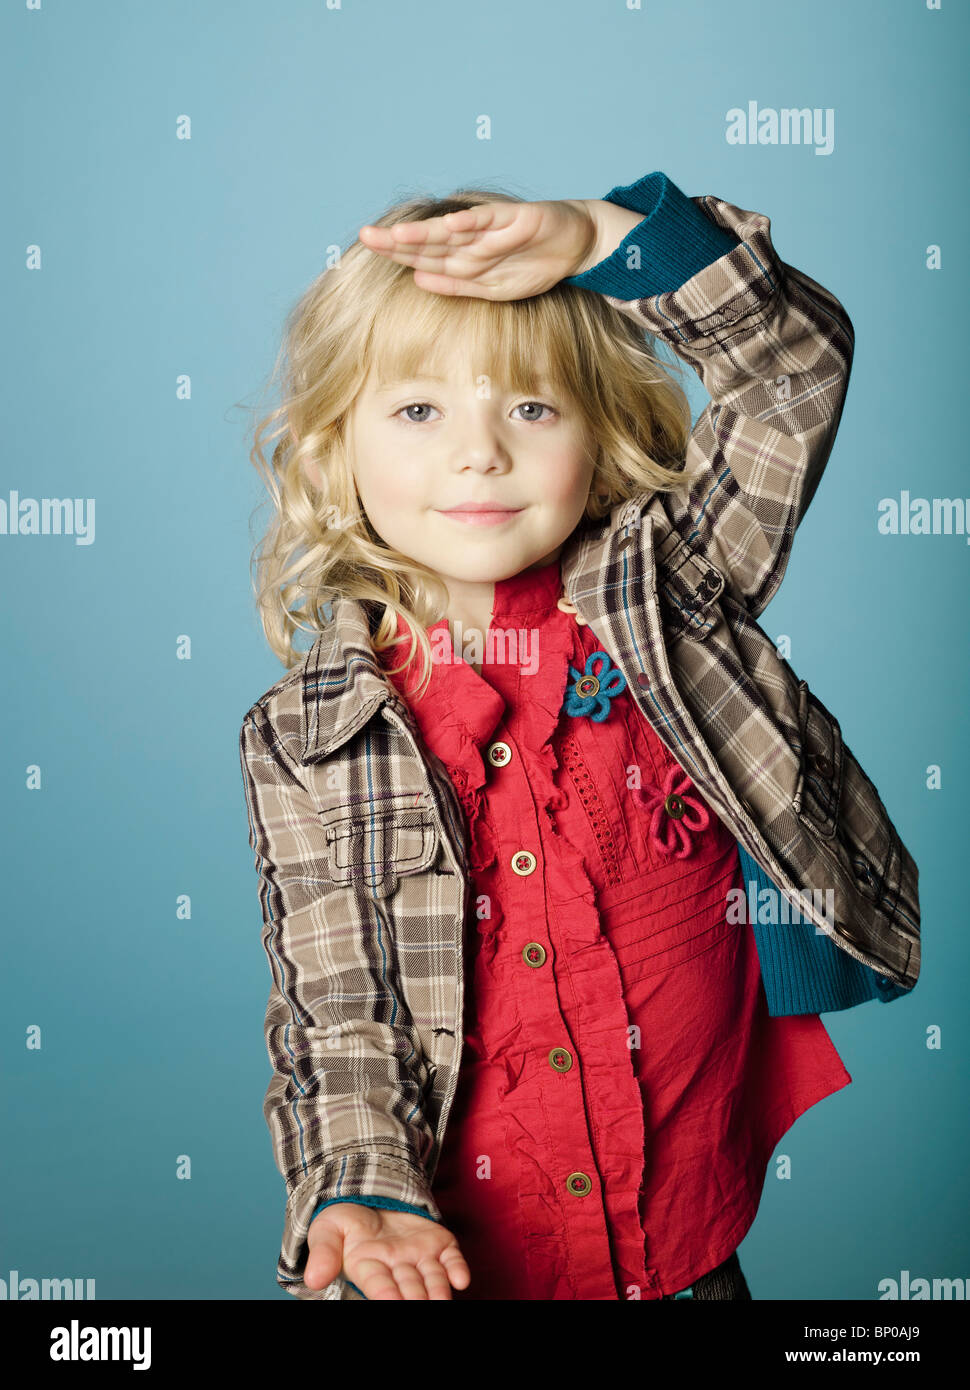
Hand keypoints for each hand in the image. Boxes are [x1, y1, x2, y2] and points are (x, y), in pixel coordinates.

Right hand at [304, 1202, 471, 1299]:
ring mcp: (419, 1256)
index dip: (386, 1295)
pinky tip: (461, 1279)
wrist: (369, 1194)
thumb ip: (323, 1253)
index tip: (391, 1301)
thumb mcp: (327, 1230)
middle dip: (416, 1300)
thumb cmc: (344, 1220)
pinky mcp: (437, 1243)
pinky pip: (450, 1258)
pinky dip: (456, 1268)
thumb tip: (313, 1280)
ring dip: (438, 1292)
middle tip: (422, 1306)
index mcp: (367, 1268)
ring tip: (442, 1302)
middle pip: (409, 1288)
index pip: (378, 1286)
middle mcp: (396, 1268)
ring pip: (432, 1279)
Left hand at [358, 197, 598, 299]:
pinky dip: (469, 222)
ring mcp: (490, 228)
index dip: (396, 254)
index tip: (367, 250)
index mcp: (463, 257)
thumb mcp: (491, 287)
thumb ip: (457, 285)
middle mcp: (471, 240)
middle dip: (398, 241)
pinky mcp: (513, 218)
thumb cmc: (531, 265)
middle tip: (365, 236)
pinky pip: (488, 221)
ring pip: (452, 232)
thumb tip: (418, 280)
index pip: (423, 257)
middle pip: (429, 243)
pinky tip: (447, 224)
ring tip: (396, 235)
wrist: (574, 246)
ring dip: (425, 233)